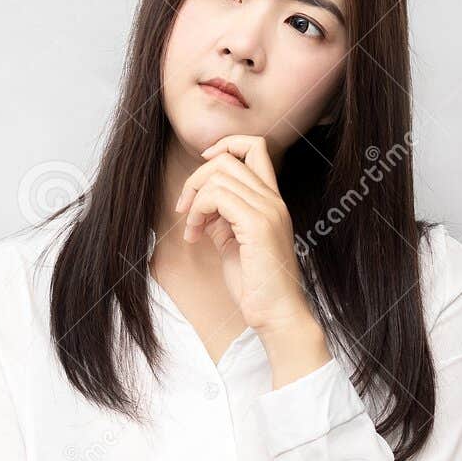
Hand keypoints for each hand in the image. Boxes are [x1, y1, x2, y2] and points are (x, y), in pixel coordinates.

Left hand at [173, 135, 312, 336]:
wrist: (276, 313)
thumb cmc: (255, 284)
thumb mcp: (232, 242)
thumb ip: (222, 218)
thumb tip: (201, 204)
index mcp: (271, 200)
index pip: (255, 147)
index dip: (224, 147)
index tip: (202, 170)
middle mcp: (273, 199)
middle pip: (228, 158)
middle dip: (196, 179)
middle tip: (185, 210)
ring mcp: (268, 209)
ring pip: (218, 174)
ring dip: (194, 200)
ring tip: (192, 229)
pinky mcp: (257, 224)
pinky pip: (217, 196)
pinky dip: (197, 212)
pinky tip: (195, 236)